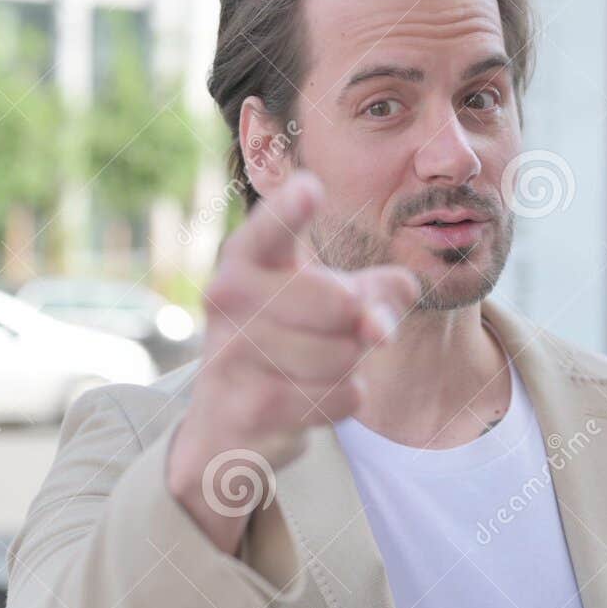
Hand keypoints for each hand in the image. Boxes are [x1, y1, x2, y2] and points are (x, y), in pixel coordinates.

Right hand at [166, 171, 418, 553]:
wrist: (229, 418)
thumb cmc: (292, 336)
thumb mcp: (338, 300)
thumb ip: (378, 292)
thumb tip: (379, 326)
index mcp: (249, 255)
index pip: (271, 228)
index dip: (292, 209)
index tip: (311, 188)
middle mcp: (228, 296)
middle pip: (339, 301)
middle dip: (358, 320)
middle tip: (340, 326)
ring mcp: (232, 353)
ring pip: (343, 354)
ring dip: (350, 363)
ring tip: (317, 363)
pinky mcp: (248, 405)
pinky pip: (340, 395)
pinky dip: (345, 397)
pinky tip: (311, 395)